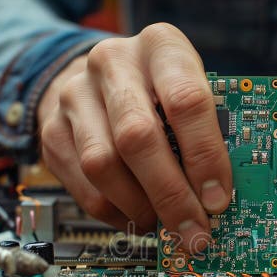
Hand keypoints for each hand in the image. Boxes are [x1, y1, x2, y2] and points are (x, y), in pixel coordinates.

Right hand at [38, 23, 231, 251]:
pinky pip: (84, 187)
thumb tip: (222, 199)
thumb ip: (211, 132)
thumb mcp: (193, 90)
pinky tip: (138, 215)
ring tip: (166, 222)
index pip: (186, 101)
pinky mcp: (53, 131)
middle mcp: (112, 63)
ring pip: (103, 166)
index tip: (218, 199)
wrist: (99, 77)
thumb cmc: (161, 89)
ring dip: (141, 207)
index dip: (205, 157)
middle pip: (137, 137)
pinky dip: (117, 213)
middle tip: (194, 229)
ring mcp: (75, 96)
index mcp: (160, 47)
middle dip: (171, 195)